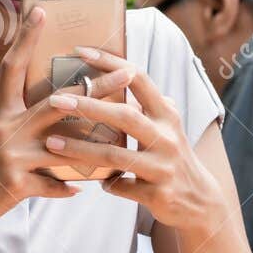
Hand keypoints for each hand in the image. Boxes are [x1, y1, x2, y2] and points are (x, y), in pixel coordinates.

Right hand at [0, 7, 104, 237]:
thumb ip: (20, 123)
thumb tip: (52, 111)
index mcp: (0, 111)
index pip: (14, 67)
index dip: (25, 38)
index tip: (39, 10)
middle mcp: (6, 127)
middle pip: (58, 101)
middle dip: (96, 86)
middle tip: (128, 71)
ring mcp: (11, 155)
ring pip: (63, 145)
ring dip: (95, 144)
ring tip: (122, 140)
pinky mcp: (14, 183)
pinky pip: (52, 184)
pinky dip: (66, 187)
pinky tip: (81, 190)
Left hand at [41, 45, 232, 239]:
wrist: (201, 202)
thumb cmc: (176, 159)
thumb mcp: (170, 128)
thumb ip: (151, 104)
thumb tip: (131, 75)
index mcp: (167, 116)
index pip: (139, 78)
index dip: (111, 63)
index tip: (81, 51)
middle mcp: (167, 138)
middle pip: (125, 116)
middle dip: (88, 106)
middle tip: (56, 100)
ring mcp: (163, 167)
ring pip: (116, 155)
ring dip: (80, 149)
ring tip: (51, 143)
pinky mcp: (158, 194)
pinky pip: (121, 187)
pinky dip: (107, 183)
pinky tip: (95, 180)